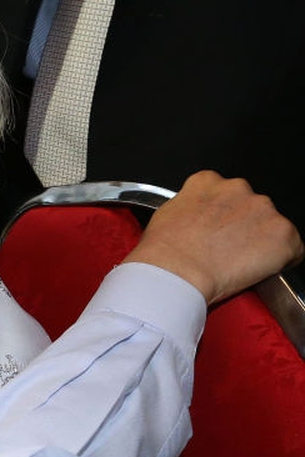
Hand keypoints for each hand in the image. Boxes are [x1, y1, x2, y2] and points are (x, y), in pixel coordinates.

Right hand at [124, 171, 302, 304]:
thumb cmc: (164, 253)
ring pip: (272, 226)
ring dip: (260, 242)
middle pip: (251, 206)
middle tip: (225, 250)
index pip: (224, 192)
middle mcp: (238, 188)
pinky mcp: (282, 233)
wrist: (174, 273)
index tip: (218, 230)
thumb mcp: (165, 216)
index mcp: (207, 182)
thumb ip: (189, 207)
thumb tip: (196, 218)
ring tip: (236, 263)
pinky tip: (256, 270)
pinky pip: (292, 248)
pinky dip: (279, 261)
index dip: (223, 215)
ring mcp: (263, 209)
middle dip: (244, 226)